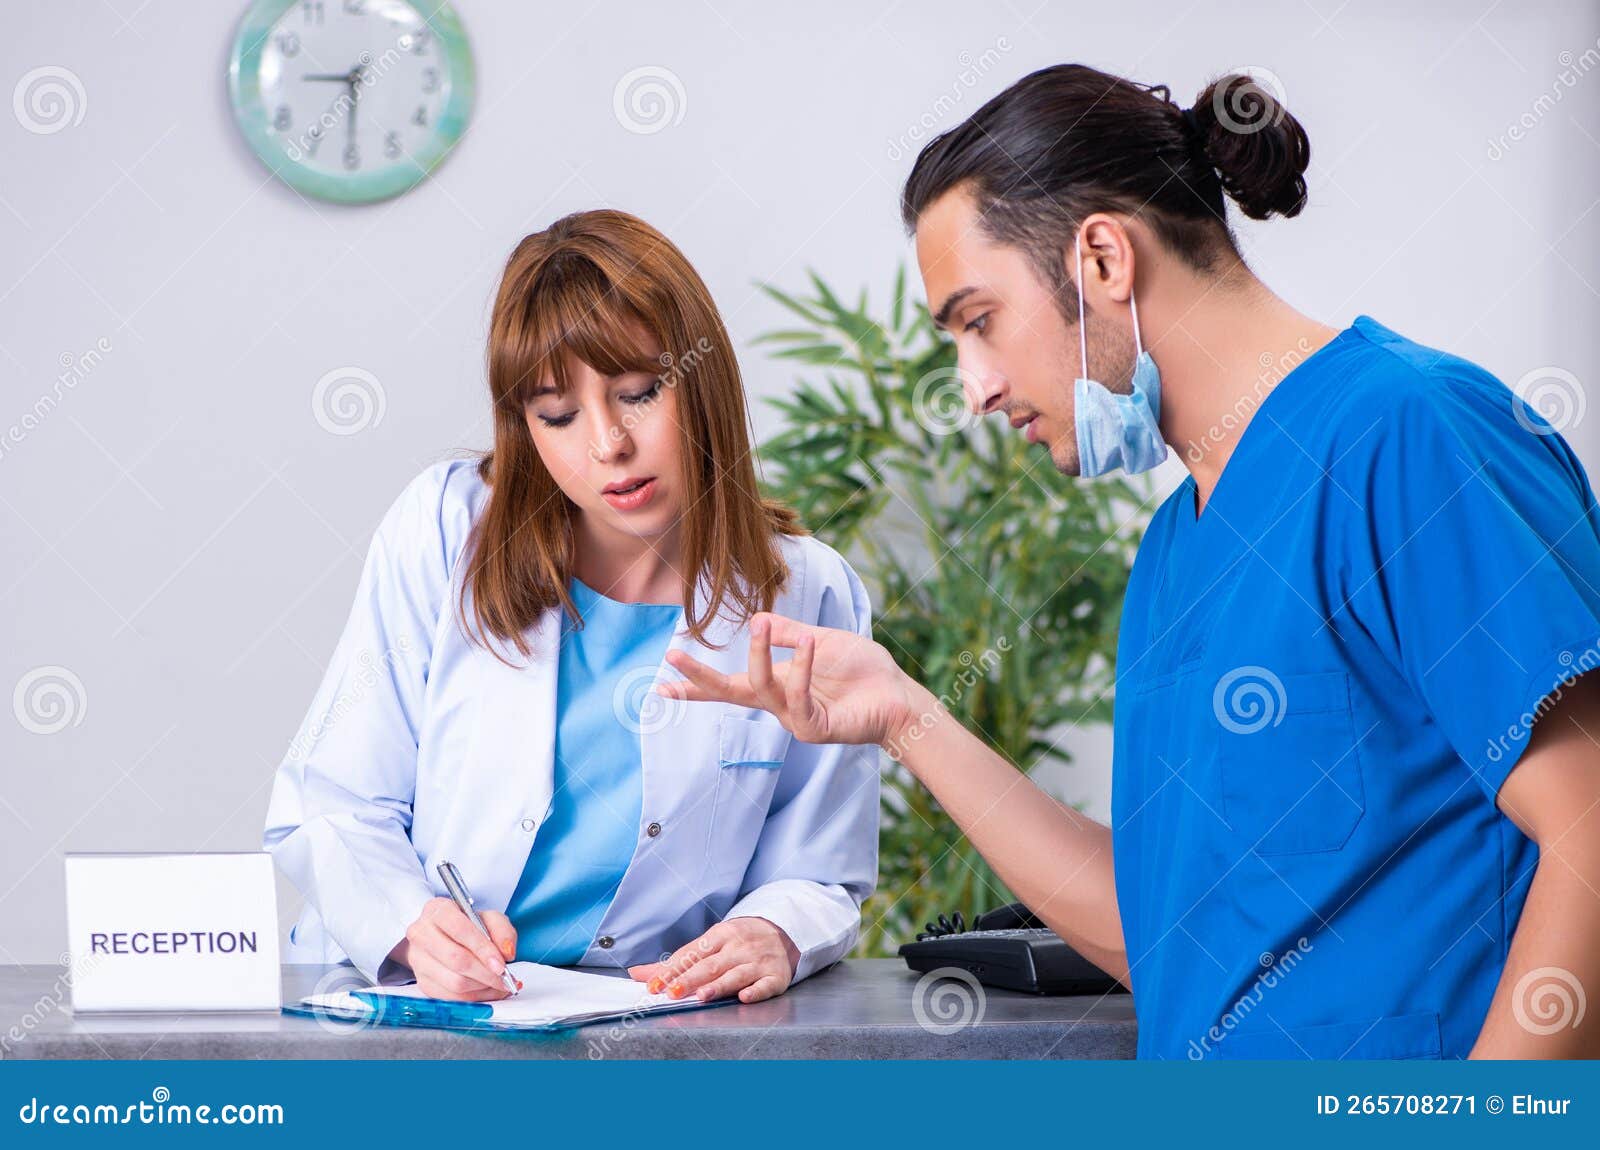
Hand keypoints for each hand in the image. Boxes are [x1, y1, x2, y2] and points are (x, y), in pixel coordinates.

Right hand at [390, 897, 519, 1001]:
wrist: (444, 936)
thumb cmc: (467, 925)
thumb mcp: (489, 918)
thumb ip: (502, 931)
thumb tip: (507, 953)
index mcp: (438, 910)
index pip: (460, 929)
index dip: (483, 949)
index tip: (501, 964)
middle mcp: (421, 933)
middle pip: (457, 960)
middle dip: (486, 973)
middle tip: (505, 978)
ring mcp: (418, 960)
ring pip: (454, 983)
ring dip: (482, 987)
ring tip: (499, 984)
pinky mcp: (422, 982)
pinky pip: (451, 998)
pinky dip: (475, 997)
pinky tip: (488, 990)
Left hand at [627, 918, 800, 1003]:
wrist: (782, 930)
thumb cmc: (738, 940)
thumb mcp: (709, 943)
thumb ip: (676, 961)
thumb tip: (637, 974)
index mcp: (719, 936)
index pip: (691, 955)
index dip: (671, 970)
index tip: (653, 985)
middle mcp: (738, 948)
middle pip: (710, 965)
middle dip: (689, 979)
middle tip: (671, 992)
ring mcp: (757, 962)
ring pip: (735, 975)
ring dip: (718, 986)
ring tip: (701, 996)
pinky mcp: (775, 976)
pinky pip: (765, 985)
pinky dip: (756, 991)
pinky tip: (745, 997)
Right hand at [658, 613, 916, 747]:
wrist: (898, 695)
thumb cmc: (862, 670)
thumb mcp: (822, 641)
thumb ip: (791, 634)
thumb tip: (758, 619)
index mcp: (777, 684)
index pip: (730, 685)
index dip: (696, 686)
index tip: (660, 685)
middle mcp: (779, 704)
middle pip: (729, 693)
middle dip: (698, 678)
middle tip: (670, 656)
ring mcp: (795, 719)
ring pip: (762, 688)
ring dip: (760, 655)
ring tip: (762, 627)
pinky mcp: (815, 728)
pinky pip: (799, 697)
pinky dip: (801, 668)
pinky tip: (809, 644)